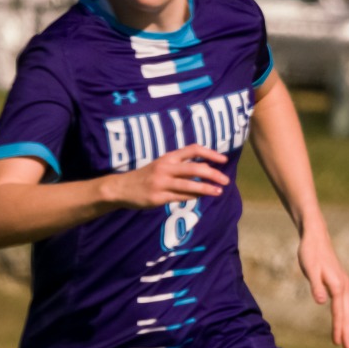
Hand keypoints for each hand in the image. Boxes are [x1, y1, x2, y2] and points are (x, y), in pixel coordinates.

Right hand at [104, 146, 228, 209]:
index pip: (193, 150)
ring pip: (189, 185)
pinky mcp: (158, 197)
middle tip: (225, 180)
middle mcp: (166, 168)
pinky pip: (180, 197)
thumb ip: (180, 165)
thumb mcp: (162, 164)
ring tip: (219, 191)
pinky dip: (193, 197)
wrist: (122, 188)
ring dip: (207, 189)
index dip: (210, 153)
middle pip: (194, 168)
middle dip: (213, 174)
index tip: (223, 160)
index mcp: (168, 157)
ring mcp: (162, 183)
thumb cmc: (146, 175)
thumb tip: (205, 169)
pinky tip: (200, 198)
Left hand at [298, 228, 348, 347]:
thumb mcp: (310, 269)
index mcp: (338, 285)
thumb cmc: (310, 252)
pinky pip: (345, 305)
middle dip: (348, 332)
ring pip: (348, 310)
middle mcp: (344, 286)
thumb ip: (315, 286)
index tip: (339, 343)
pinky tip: (345, 323)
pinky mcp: (340, 284)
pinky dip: (346, 316)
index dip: (339, 328)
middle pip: (347, 314)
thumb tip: (321, 302)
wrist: (315, 237)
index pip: (339, 312)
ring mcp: (344, 285)